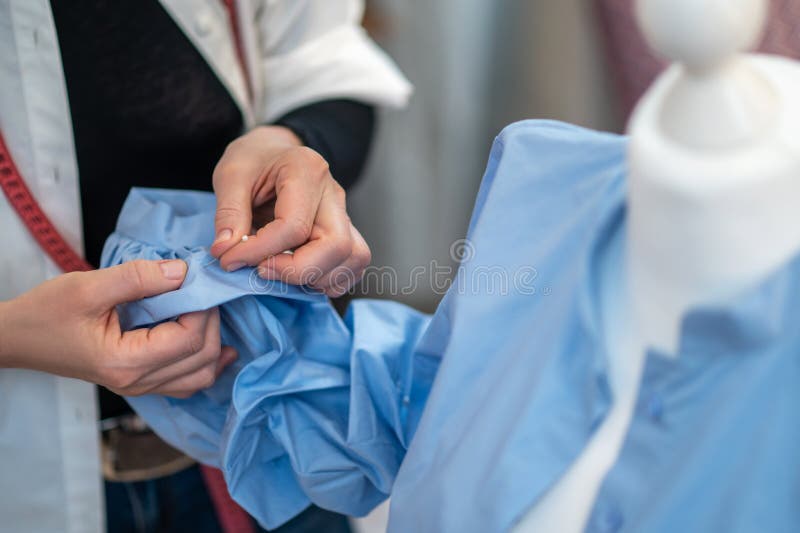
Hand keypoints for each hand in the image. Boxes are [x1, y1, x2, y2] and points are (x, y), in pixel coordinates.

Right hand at [0, 260, 235, 397]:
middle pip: (202, 359)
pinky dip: (204, 362)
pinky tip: (209, 340)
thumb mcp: (89, 286)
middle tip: (204, 292)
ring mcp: (139, 386)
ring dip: (214, 345)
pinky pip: (186, 382)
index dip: (204, 309)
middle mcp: (137, 382)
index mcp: (126, 362)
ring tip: (209, 313)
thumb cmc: (47, 312)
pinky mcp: (140, 381)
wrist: (19, 337)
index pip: (189, 339)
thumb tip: (184, 271)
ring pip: (200, 377)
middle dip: (213, 323)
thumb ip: (138, 278)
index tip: (197, 281)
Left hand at [210, 126, 370, 296]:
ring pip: (354, 258)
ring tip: (280, 273)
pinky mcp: (346, 231)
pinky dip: (330, 280)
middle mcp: (333, 193)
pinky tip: (299, 275)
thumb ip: (228, 213)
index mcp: (306, 170)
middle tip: (262, 270)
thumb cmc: (253, 161)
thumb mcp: (230, 175)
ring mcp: (344, 214)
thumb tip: (225, 252)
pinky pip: (353, 265)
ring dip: (318, 278)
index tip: (229, 259)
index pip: (294, 226)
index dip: (260, 252)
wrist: (272, 152)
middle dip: (297, 270)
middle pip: (337, 245)